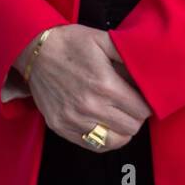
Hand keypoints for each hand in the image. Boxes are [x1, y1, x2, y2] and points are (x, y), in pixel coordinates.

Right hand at [19, 24, 151, 150]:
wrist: (35, 51)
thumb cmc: (70, 43)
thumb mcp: (102, 40)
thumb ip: (127, 55)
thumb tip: (148, 71)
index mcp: (104, 85)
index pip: (142, 110)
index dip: (147, 104)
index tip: (144, 98)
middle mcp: (90, 107)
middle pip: (131, 128)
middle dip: (137, 116)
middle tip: (132, 105)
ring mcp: (74, 120)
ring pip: (115, 141)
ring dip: (122, 130)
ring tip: (119, 116)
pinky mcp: (61, 127)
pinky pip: (93, 145)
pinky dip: (104, 138)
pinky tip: (105, 124)